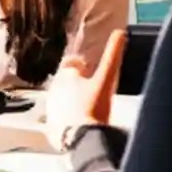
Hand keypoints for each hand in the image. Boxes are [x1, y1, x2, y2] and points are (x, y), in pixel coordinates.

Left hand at [45, 30, 126, 148]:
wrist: (82, 139)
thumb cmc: (93, 107)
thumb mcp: (106, 78)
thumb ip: (113, 55)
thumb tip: (120, 32)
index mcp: (65, 76)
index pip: (69, 63)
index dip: (79, 64)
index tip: (87, 67)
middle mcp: (54, 90)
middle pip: (64, 81)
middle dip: (75, 83)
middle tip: (90, 87)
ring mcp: (51, 109)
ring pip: (60, 99)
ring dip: (71, 100)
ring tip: (86, 106)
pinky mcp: (52, 126)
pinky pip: (60, 118)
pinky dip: (68, 118)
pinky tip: (79, 123)